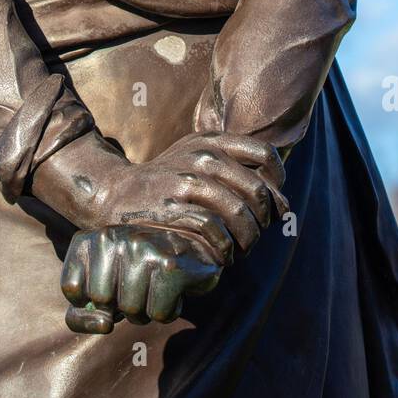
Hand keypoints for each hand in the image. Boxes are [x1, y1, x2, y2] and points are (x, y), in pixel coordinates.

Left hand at [61, 224, 221, 333]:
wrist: (194, 249)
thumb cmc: (140, 274)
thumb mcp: (103, 290)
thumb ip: (81, 316)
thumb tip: (103, 325)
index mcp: (91, 239)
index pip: (72, 289)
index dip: (92, 301)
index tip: (110, 285)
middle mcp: (113, 236)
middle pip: (102, 302)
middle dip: (122, 306)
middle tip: (139, 287)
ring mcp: (142, 248)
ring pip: (131, 310)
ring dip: (146, 311)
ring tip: (157, 287)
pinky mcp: (170, 265)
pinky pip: (158, 313)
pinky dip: (168, 311)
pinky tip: (174, 290)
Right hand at [93, 132, 286, 264]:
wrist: (114, 194)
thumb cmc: (165, 181)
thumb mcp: (197, 159)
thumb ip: (237, 171)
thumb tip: (283, 205)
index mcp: (211, 141)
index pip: (265, 157)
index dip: (276, 185)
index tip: (269, 208)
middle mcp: (202, 156)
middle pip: (257, 192)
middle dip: (262, 222)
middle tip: (252, 238)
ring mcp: (186, 180)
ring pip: (239, 213)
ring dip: (247, 240)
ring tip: (238, 251)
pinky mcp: (172, 207)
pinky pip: (214, 230)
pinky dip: (224, 248)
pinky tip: (221, 256)